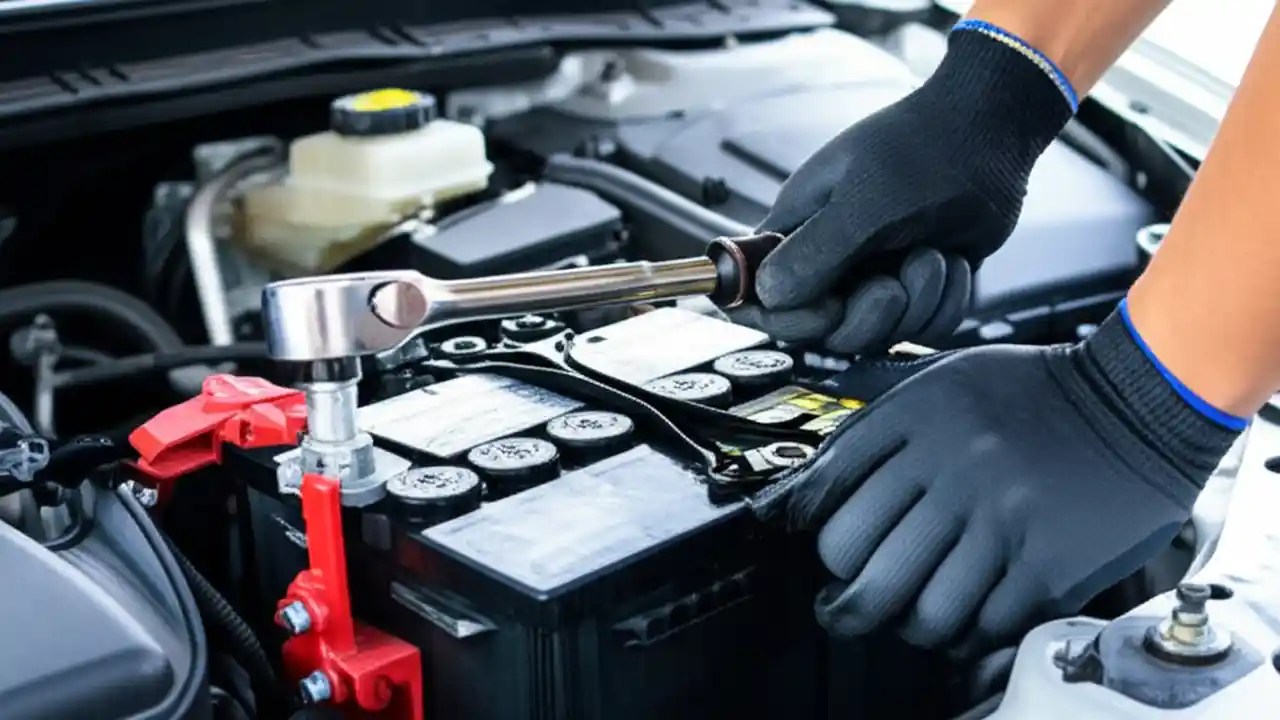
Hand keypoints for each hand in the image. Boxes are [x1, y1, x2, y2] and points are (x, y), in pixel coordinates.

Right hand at [731, 29, 1072, 353]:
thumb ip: (815, 251)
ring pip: (877, 335)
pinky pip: (922, 329)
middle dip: (865, 317)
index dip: (782, 318)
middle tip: (891, 285)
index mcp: (796, 229)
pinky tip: (954, 260)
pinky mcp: (915, 288)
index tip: (825, 309)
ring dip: (915, 303)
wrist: (990, 132)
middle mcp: (827, 259)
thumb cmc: (922, 149)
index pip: (756, 296)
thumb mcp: (866, 200)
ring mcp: (871, 275)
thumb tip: (766, 294)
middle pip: (821, 331)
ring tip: (932, 254)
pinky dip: (946, 302)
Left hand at [752, 311, 1238, 655]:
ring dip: (906, 623)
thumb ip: (875, 431)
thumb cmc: (1031, 394)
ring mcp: (1002, 519)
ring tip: (910, 615)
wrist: (1138, 400)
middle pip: (858, 563)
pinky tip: (965, 617)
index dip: (817, 535)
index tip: (827, 551)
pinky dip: (965, 635)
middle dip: (844, 596)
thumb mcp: (940, 382)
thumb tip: (805, 494)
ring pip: (918, 610)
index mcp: (917, 418)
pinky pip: (982, 627)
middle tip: (848, 604)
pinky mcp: (1050, 564)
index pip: (826, 497)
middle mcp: (952, 468)